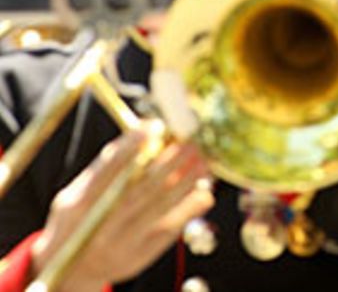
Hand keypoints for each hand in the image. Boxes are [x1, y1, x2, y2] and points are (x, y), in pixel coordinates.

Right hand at [31, 124, 213, 291]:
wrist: (74, 270)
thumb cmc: (79, 221)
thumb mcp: (75, 193)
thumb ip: (104, 166)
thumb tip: (139, 130)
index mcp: (77, 206)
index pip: (105, 174)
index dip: (129, 149)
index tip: (154, 126)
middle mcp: (99, 227)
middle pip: (139, 191)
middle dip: (169, 164)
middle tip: (190, 142)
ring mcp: (121, 244)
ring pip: (160, 208)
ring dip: (186, 182)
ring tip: (204, 162)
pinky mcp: (141, 256)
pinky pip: (171, 229)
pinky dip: (189, 208)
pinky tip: (204, 191)